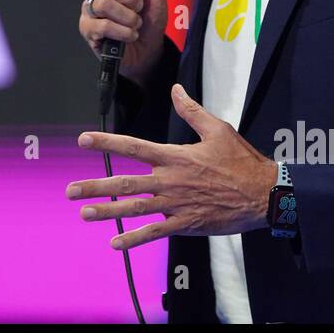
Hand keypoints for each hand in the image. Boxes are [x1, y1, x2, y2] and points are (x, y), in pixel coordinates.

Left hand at [67, 84, 278, 250]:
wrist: (263, 193)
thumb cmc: (241, 161)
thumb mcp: (217, 129)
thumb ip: (192, 110)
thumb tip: (176, 89)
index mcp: (175, 156)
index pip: (133, 146)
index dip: (106, 142)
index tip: (82, 140)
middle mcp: (170, 180)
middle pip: (125, 182)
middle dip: (95, 186)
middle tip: (70, 190)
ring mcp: (176, 204)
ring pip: (134, 208)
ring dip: (107, 211)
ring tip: (84, 214)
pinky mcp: (186, 223)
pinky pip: (155, 232)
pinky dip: (134, 238)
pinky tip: (115, 243)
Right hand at [78, 0, 167, 82]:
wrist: (148, 49)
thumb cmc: (149, 18)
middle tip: (139, 6)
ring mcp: (89, 8)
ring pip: (102, 4)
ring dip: (128, 17)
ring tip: (136, 23)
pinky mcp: (87, 29)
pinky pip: (102, 26)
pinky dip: (123, 32)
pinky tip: (130, 35)